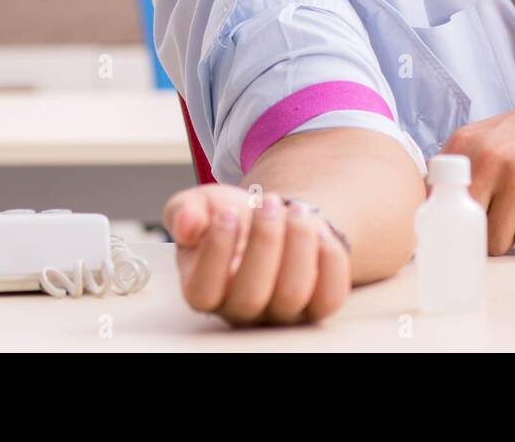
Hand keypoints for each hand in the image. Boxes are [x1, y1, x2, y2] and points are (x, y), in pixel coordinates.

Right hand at [162, 183, 350, 326]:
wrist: (273, 217)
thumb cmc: (232, 217)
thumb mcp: (200, 205)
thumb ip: (183, 211)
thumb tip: (186, 223)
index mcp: (204, 291)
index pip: (203, 292)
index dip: (216, 250)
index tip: (229, 212)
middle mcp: (242, 310)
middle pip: (251, 296)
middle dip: (264, 240)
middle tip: (269, 202)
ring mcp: (282, 313)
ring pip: (293, 294)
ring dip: (298, 243)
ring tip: (297, 210)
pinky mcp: (317, 306)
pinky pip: (330, 297)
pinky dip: (331, 260)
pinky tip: (320, 231)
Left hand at [439, 80, 514, 254]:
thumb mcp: (490, 137)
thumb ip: (462, 167)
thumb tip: (431, 209)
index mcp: (465, 143)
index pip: (436, 199)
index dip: (449, 218)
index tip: (460, 223)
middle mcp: (488, 157)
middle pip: (467, 227)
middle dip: (485, 230)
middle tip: (507, 210)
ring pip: (499, 241)